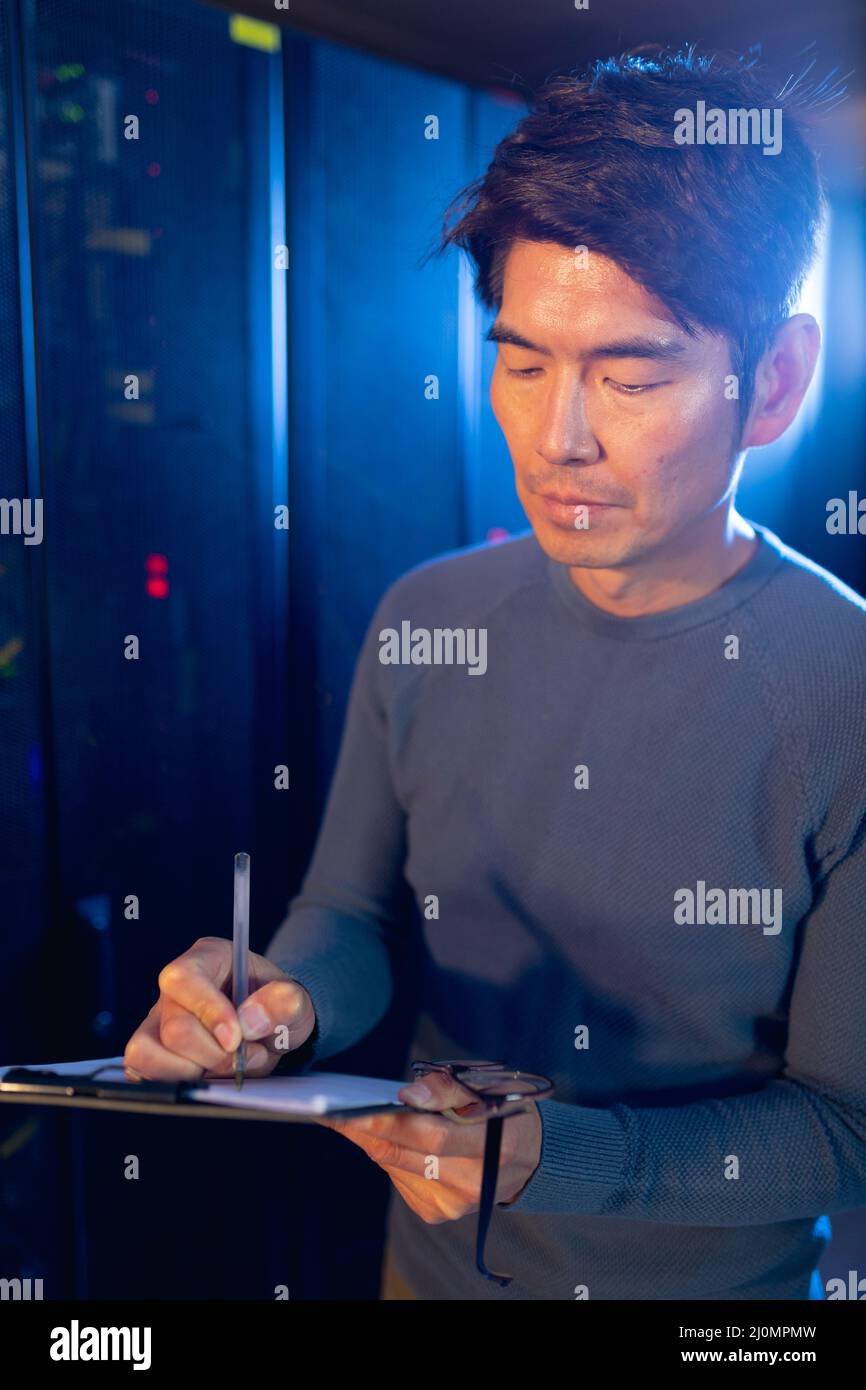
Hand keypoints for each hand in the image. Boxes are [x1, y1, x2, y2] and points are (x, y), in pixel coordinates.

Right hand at [123, 936, 315, 1080]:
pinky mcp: (152, 1051)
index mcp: (207, 958)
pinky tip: (210, 1078)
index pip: (184, 977)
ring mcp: (157, 1021)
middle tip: (247, 1056)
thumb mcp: (296, 1001)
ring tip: (226, 1068)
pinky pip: (142, 1072)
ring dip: (192, 1072)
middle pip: (174, 1029)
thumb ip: (285, 1003)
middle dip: (215, 1055)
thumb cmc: (277, 1007)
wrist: (273, 1028)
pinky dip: (177, 1083)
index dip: (208, 1010)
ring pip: (146, 1053)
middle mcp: (175, 989)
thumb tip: (252, 1019)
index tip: (236, 1038)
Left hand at [318, 1067, 541, 1222]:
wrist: (528, 1158)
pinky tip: (382, 1135)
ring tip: (347, 1116)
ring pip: (395, 1165)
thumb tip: (407, 1094)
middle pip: (403, 1154)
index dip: (389, 1122)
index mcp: (492, 1147)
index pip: (430, 1136)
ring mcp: (452, 1203)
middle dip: (363, 1130)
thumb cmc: (505, 1110)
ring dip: (371, 1139)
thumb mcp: (490, 1087)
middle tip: (328, 1109)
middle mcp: (470, 1183)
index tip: (351, 1108)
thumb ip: (448, 1088)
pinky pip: (399, 1176)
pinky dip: (388, 1153)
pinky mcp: (436, 1212)